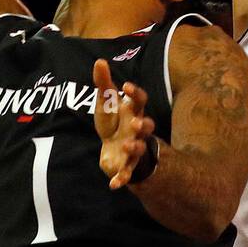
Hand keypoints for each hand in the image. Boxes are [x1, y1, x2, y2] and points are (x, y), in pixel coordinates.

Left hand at [93, 59, 155, 189]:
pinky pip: (127, 174)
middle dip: (144, 126)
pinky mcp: (127, 166)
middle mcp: (137, 130)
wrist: (114, 148)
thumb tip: (99, 61)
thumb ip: (103, 84)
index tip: (126, 87)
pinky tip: (113, 185)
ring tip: (129, 145)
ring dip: (136, 148)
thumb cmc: (114, 121)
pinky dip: (121, 180)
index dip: (136, 94)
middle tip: (137, 123)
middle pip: (147, 127)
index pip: (140, 101)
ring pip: (140, 149)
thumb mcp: (105, 103)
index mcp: (134, 112)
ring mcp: (134, 148)